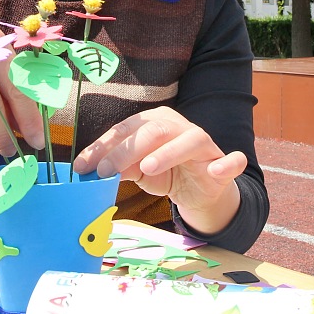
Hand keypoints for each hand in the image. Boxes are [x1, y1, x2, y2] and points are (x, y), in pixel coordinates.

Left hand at [73, 106, 245, 235]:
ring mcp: (204, 144)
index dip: (103, 147)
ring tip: (147, 168)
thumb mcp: (137, 171)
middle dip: (126, 151)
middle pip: (153, 131)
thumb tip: (92, 172)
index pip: (126, 129)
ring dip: (169, 153)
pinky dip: (226, 163)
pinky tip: (216, 170)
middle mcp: (180, 127)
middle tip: (104, 172)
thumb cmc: (166, 172)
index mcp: (155, 123)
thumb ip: (119, 168)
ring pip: (190, 140)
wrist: (200, 190)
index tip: (82, 167)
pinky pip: (232, 160)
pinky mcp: (224, 163)